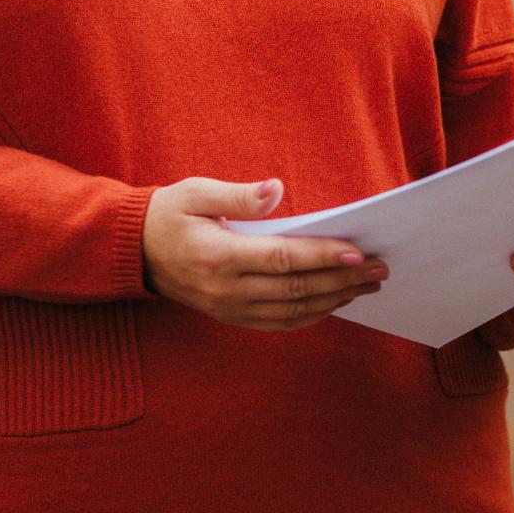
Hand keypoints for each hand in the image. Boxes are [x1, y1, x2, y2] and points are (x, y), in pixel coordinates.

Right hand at [142, 176, 388, 330]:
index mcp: (219, 256)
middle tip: (379, 269)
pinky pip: (278, 323)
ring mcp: (228, 308)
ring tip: (367, 286)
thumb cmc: (169, 213)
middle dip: (341, 280)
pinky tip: (335, 302)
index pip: (282, 260)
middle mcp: (226, 289)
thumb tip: (276, 189)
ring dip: (333, 300)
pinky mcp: (231, 316)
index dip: (321, 257)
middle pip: (295, 290)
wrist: (134, 250)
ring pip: (292, 311)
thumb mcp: (196, 192)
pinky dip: (311, 315)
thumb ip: (238, 195)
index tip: (357, 251)